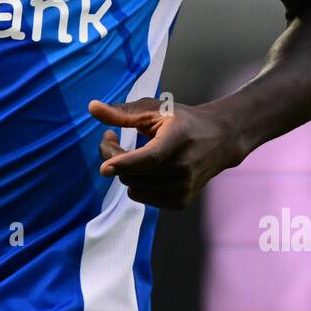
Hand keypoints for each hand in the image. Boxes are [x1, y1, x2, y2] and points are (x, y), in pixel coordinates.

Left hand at [88, 96, 243, 209]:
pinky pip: (141, 197)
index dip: (125, 162)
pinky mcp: (181, 202)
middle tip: (112, 138)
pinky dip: (137, 184)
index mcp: (178, 139)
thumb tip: (91, 107)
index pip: (150, 158)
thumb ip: (122, 113)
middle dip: (114, 158)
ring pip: (133, 187)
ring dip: (125, 172)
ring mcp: (184, 188)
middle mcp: (184, 167)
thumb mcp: (155, 110)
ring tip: (132, 153)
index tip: (105, 167)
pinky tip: (147, 169)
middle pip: (133, 174)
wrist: (220, 140)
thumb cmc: (182, 121)